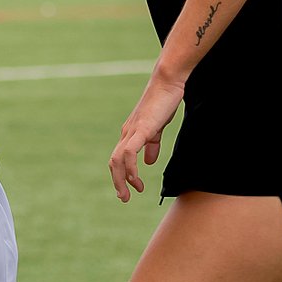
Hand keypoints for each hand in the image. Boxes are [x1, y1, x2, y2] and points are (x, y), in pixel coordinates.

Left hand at [109, 74, 183, 202]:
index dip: (122, 175)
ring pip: (118, 160)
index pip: (119, 158)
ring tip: (131, 192)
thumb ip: (153, 144)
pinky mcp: (140, 129)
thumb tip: (149, 161)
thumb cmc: (164, 102)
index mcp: (130, 133)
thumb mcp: (157, 128)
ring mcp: (132, 131)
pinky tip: (136, 178)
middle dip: (118, 182)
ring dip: (122, 179)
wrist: (168, 83)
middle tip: (125, 198)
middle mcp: (127, 133)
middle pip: (114, 162)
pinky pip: (129, 153)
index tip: (131, 190)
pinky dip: (130, 168)